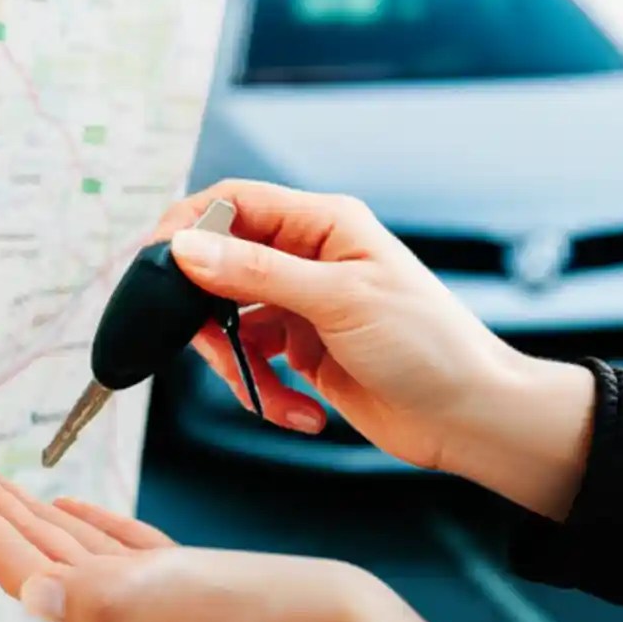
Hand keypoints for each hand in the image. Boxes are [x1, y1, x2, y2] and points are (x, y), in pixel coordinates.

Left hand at [0, 443, 499, 621]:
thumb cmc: (271, 619)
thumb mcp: (182, 599)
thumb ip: (103, 595)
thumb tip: (31, 592)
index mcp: (107, 609)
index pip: (18, 557)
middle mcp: (118, 604)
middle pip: (31, 545)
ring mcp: (151, 592)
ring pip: (69, 542)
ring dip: (26, 505)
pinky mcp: (185, 576)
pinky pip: (116, 545)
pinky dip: (87, 520)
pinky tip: (70, 506)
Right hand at [154, 179, 595, 518]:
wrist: (468, 417)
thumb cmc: (428, 345)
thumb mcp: (339, 300)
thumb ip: (257, 272)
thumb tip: (186, 247)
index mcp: (323, 224)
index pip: (234, 204)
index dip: (187, 227)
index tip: (153, 264)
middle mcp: (308, 258)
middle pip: (220, 269)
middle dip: (210, 318)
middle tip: (219, 351)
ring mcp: (302, 306)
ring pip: (230, 324)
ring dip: (241, 367)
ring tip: (275, 397)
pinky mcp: (302, 351)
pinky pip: (253, 364)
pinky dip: (265, 392)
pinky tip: (300, 412)